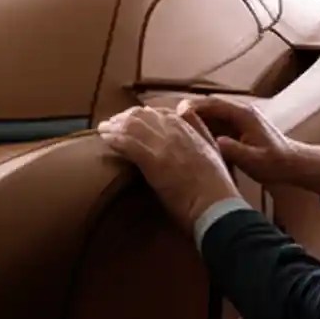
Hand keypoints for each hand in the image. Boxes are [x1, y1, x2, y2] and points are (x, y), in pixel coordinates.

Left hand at [97, 104, 241, 234]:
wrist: (217, 206)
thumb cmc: (217, 186)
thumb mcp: (213, 149)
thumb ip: (198, 128)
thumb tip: (184, 111)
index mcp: (189, 130)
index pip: (160, 113)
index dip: (142, 114)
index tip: (130, 119)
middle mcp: (175, 132)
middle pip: (142, 116)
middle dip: (123, 118)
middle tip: (110, 124)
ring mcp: (164, 145)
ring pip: (132, 127)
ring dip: (114, 127)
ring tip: (102, 130)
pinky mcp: (154, 161)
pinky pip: (129, 144)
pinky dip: (114, 139)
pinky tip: (104, 139)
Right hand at [181, 97, 319, 195]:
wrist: (294, 164)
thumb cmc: (276, 163)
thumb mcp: (256, 161)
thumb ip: (235, 151)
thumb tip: (215, 142)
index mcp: (243, 115)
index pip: (213, 104)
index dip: (192, 107)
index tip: (175, 114)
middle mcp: (239, 111)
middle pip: (207, 105)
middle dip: (187, 111)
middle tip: (166, 121)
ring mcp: (237, 118)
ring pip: (208, 113)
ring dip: (192, 119)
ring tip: (171, 129)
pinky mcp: (235, 127)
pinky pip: (213, 122)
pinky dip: (200, 126)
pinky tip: (188, 138)